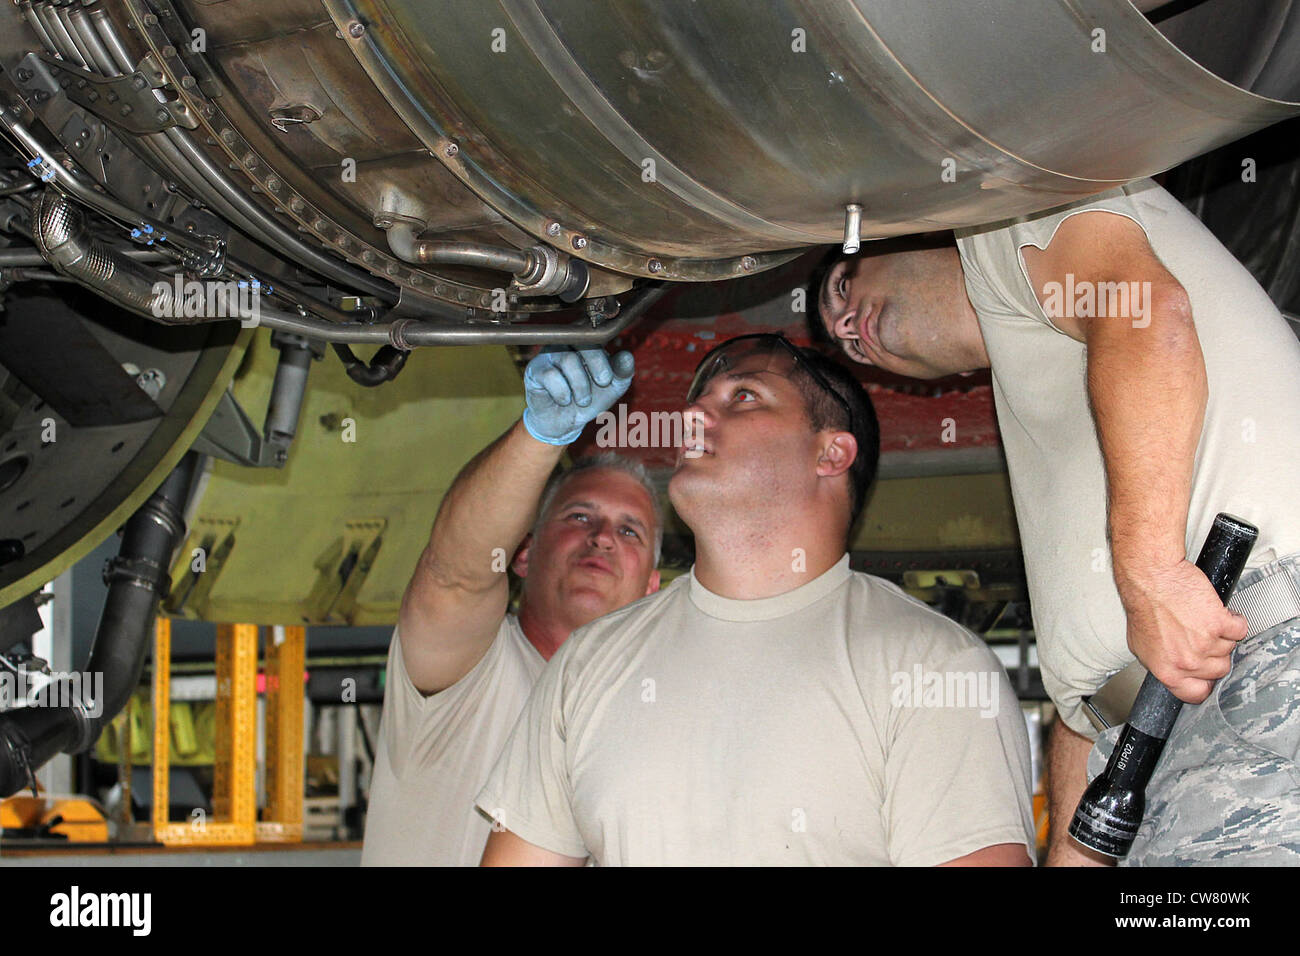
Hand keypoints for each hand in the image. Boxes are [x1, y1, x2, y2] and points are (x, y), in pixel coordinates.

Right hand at [521, 346, 634, 444]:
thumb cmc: (588, 399)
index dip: (603, 357)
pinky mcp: (535, 369)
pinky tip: (564, 400)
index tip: (607, 380)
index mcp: (586, 341)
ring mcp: (548, 353)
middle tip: (602, 384)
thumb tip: (627, 356)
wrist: (564, 422)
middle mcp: (566, 342)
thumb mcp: (611, 388)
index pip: (596, 335)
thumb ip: (623, 372)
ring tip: (582, 400)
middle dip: (596, 365)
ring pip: (567, 359)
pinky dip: (562, 393)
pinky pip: (551, 375)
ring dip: (580, 386)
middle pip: (581, 341)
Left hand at [1118, 558, 1249, 703]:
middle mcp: (1187, 662)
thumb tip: (1174, 671)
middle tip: (1200, 636)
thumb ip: (1161, 662)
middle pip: (1219, 670)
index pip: (1196, 695)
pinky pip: (1239, 630)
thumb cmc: (1144, 606)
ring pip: (1230, 648)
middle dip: (1213, 653)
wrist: (1151, 578)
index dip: (1204, 684)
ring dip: (1221, 634)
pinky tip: (1218, 613)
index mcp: (1167, 671)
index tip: (1206, 676)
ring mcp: (1204, 644)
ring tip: (1202, 619)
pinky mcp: (1219, 624)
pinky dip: (1233, 620)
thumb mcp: (1141, 644)